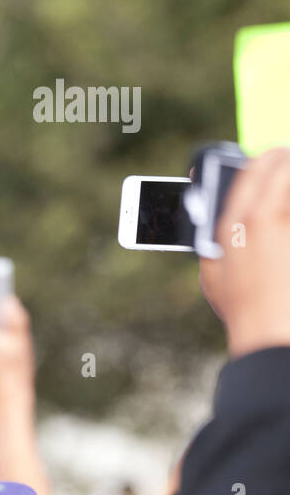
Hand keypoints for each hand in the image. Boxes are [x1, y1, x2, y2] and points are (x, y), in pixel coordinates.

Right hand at [207, 147, 289, 357]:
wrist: (274, 336)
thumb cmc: (242, 308)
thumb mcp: (213, 269)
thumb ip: (212, 235)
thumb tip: (212, 206)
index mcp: (235, 223)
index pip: (255, 167)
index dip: (267, 158)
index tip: (273, 157)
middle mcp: (266, 219)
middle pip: (285, 167)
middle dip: (287, 162)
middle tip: (287, 166)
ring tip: (287, 197)